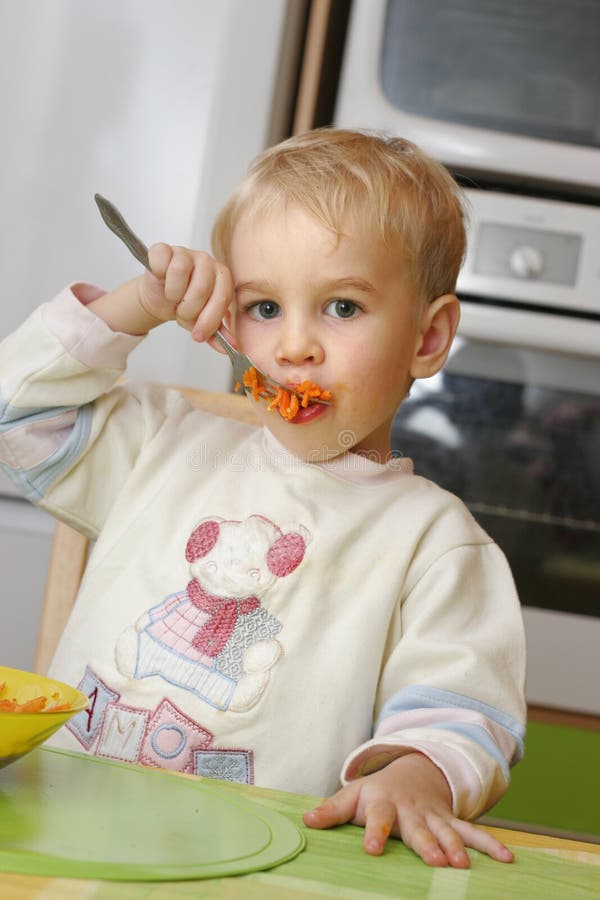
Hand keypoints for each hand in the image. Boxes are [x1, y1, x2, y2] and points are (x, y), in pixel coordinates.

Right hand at [139, 243, 233, 343]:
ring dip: (173, 294)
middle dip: (189, 310)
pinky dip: (159, 274)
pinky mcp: (164, 249)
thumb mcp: (201, 322)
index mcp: (222, 278)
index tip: (199, 335)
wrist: (160, 298)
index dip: (210, 319)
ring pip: (180, 271)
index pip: (222, 297)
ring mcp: (186, 253)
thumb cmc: (184, 306)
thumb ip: (217, 334)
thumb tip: (231, 347)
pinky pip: (161, 260)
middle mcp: (207, 262)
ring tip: (172, 298)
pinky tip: (161, 281)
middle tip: (182, 315)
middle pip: (201, 287)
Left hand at [303, 752, 513, 866]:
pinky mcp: (452, 822)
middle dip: (428, 845)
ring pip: (448, 832)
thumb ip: (331, 810)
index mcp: (384, 804)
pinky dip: (490, 845)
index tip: (373, 850)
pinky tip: (507, 859)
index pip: (378, 819)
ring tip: (464, 865)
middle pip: (419, 829)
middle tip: (436, 861)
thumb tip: (305, 822)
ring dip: (458, 847)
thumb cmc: (376, 792)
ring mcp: (435, 816)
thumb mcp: (352, 795)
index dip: (376, 833)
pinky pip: (473, 833)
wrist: (412, 772)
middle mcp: (412, 811)